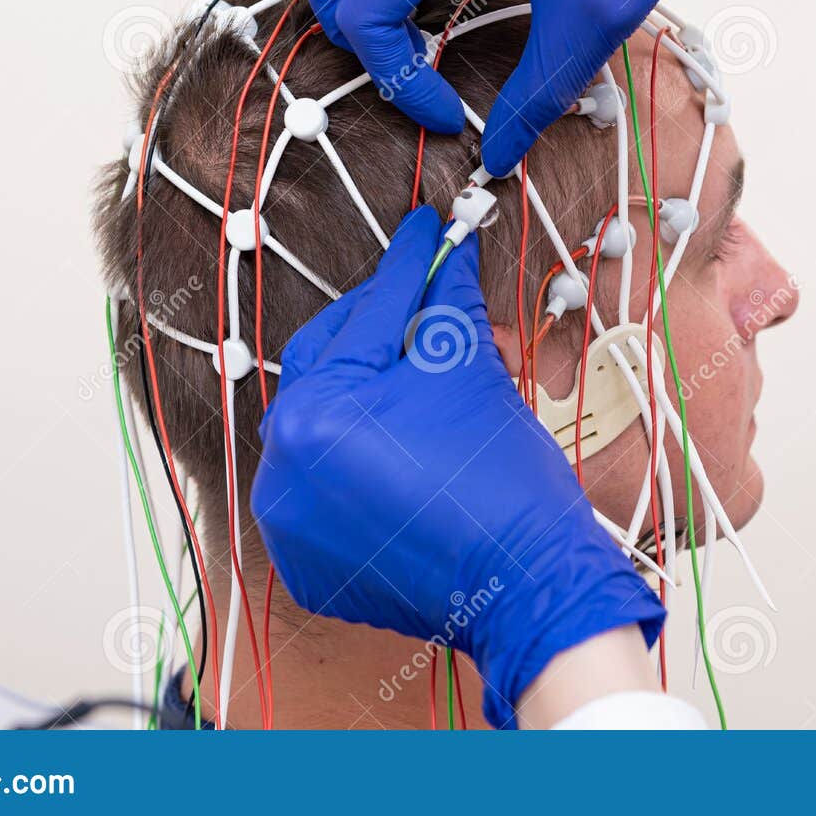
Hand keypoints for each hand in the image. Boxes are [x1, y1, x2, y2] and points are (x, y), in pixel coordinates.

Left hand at [250, 206, 665, 727]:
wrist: (531, 584)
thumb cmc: (503, 481)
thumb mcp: (472, 371)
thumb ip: (445, 300)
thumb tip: (445, 251)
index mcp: (316, 412)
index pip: (368, 317)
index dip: (409, 267)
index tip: (427, 232)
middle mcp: (284, 468)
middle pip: (332, 364)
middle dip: (384, 327)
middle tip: (425, 298)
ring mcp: (290, 522)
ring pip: (328, 424)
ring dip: (372, 392)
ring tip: (428, 379)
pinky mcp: (308, 562)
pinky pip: (326, 484)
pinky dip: (360, 456)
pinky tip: (406, 441)